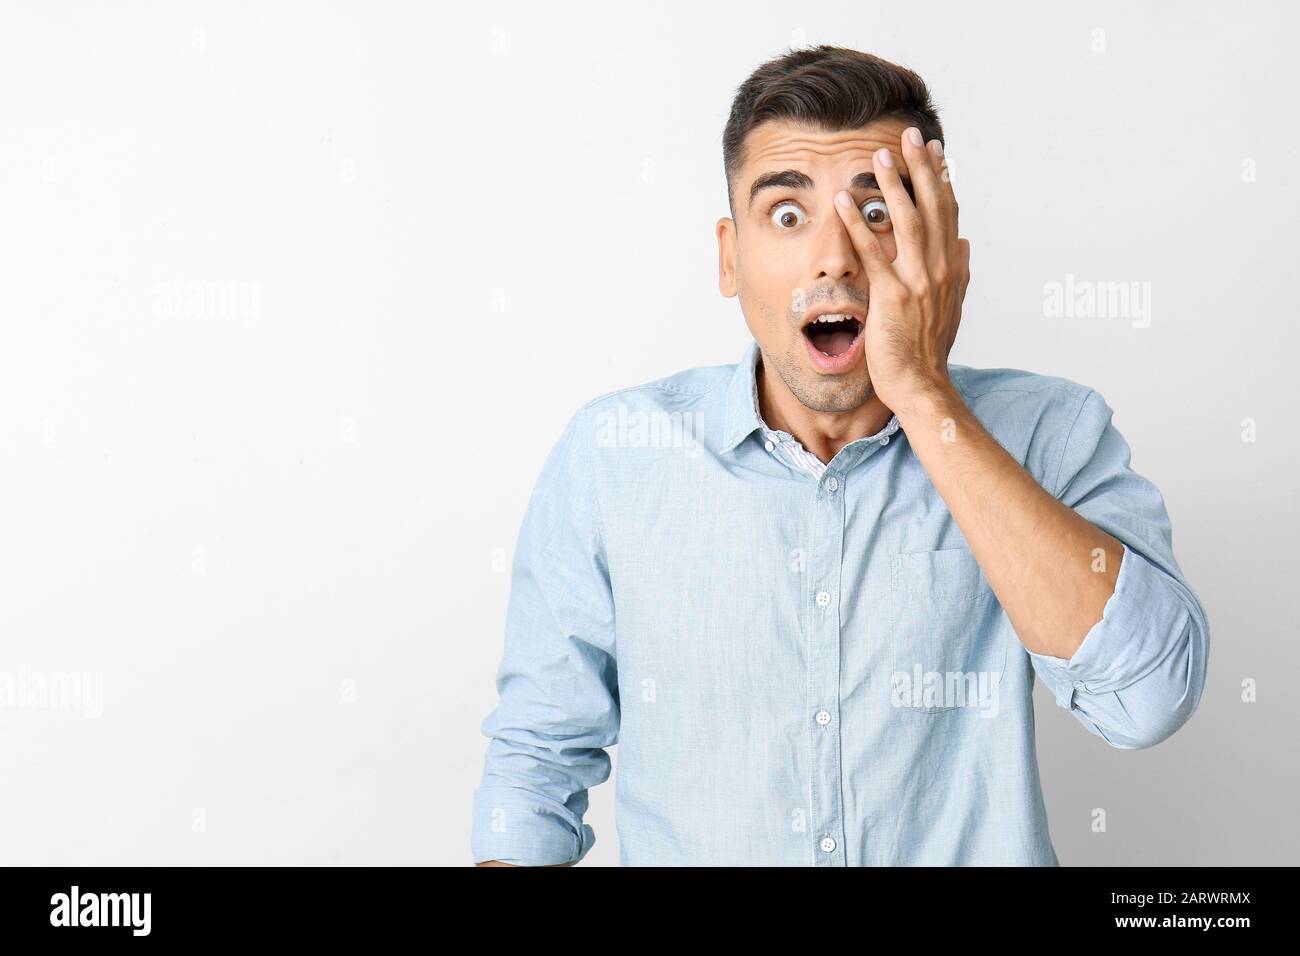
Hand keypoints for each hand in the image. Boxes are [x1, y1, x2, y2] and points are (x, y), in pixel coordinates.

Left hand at [832, 128, 970, 411]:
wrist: (921, 386)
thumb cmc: (929, 351)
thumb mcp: (951, 308)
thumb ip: (959, 274)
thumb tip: (965, 245)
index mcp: (951, 269)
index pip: (949, 213)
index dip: (942, 179)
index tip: (934, 150)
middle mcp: (939, 269)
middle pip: (933, 207)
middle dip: (921, 168)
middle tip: (909, 134)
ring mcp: (917, 282)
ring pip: (908, 221)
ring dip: (893, 185)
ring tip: (879, 156)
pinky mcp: (892, 298)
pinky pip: (872, 253)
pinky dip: (857, 224)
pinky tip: (843, 201)